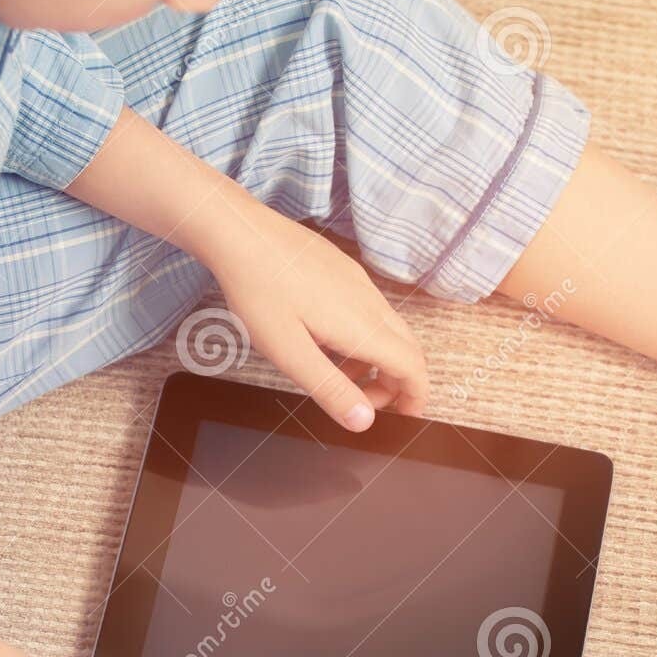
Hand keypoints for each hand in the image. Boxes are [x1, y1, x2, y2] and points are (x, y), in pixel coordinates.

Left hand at [202, 203, 428, 430]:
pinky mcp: (343, 270)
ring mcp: (358, 281)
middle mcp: (369, 301)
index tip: (406, 417)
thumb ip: (329, 389)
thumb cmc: (259, 292)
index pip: (412, 367)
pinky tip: (326, 342)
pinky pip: (369, 310)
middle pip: (407, 348)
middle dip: (396, 383)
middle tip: (367, 404)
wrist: (241, 234)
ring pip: (388, 328)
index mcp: (362, 326)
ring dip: (376, 360)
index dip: (415, 397)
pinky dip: (363, 337)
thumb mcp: (289, 353)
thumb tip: (363, 422)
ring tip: (339, 378)